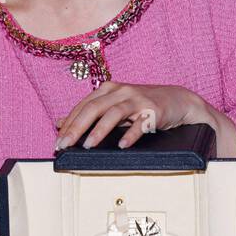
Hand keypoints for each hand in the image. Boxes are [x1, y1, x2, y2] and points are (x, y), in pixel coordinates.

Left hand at [54, 81, 211, 150]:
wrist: (177, 100)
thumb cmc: (142, 106)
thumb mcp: (113, 107)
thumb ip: (88, 113)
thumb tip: (59, 123)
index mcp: (108, 89)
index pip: (83, 106)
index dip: (68, 124)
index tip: (57, 141)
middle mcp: (121, 91)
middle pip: (94, 108)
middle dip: (76, 127)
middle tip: (64, 145)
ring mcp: (138, 99)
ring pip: (114, 113)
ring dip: (99, 130)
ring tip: (88, 146)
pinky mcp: (154, 110)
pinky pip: (141, 123)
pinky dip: (131, 134)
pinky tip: (123, 145)